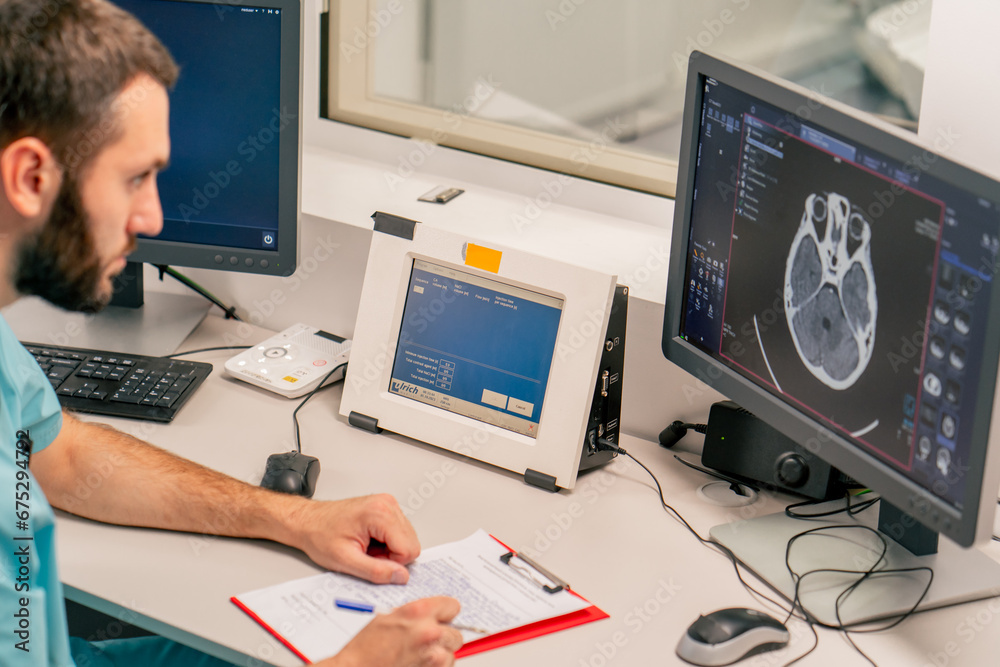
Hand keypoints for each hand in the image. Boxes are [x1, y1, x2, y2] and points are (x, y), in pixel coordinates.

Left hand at [290, 493, 419, 583]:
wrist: (308, 521)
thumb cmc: (320, 535)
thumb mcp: (346, 561)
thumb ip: (376, 571)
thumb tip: (401, 577)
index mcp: (380, 513)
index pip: (409, 549)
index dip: (391, 563)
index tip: (370, 560)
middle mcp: (387, 504)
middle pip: (411, 543)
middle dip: (390, 556)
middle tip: (366, 554)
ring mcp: (388, 504)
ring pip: (407, 539)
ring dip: (388, 549)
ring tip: (365, 546)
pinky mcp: (386, 507)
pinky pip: (400, 532)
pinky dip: (386, 542)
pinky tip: (368, 540)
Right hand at [316, 597, 463, 666]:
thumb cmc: (365, 647)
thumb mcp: (388, 616)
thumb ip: (414, 613)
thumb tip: (430, 613)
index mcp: (418, 613)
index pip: (452, 606)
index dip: (446, 612)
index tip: (443, 616)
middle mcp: (429, 633)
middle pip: (456, 633)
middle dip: (444, 636)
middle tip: (430, 638)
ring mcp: (432, 657)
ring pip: (451, 654)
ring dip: (440, 654)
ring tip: (421, 654)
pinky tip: (419, 663)